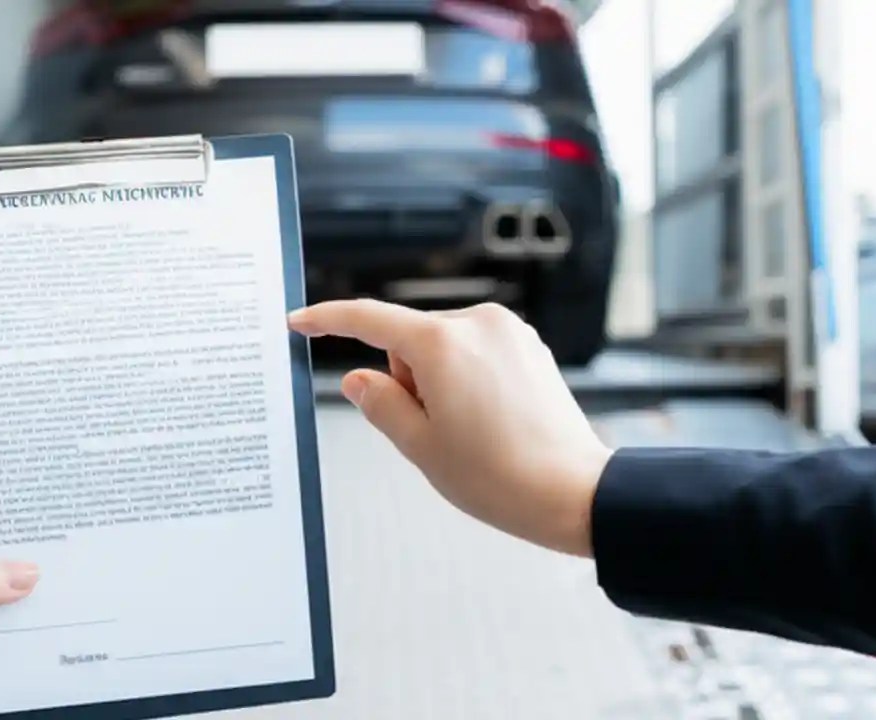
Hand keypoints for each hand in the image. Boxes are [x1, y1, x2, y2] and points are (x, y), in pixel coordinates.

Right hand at [290, 300, 611, 556]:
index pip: (369, 320)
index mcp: (442, 344)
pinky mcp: (529, 345)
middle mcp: (478, 324)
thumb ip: (379, 404)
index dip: (329, 321)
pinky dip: (468, 379)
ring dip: (439, 381)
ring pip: (443, 347)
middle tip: (435, 430)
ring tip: (471, 430)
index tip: (302, 323)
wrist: (573, 492)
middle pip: (410, 341)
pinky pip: (476, 352)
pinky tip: (490, 420)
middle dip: (408, 380)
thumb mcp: (420, 446)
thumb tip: (358, 380)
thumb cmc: (501, 477)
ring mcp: (509, 332)